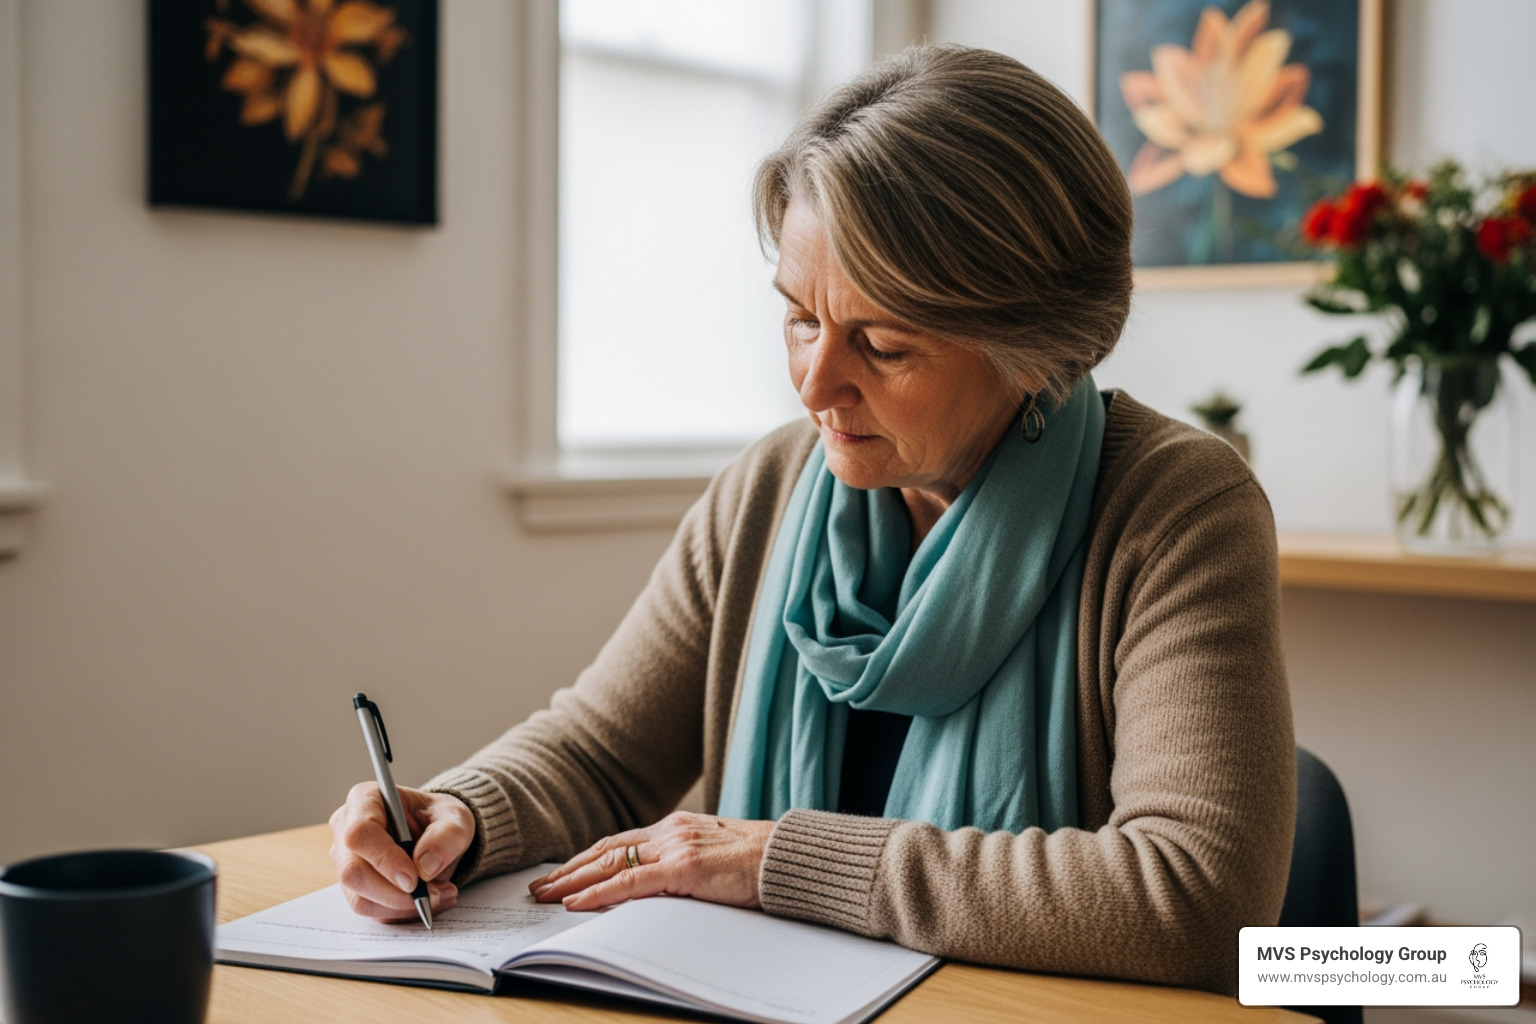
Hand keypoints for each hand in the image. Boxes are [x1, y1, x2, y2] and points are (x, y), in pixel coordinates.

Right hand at [328, 782, 474, 921]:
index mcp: (365, 800)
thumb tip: (425, 866)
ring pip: (360, 898)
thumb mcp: (456, 818)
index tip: (414, 878)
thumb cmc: (439, 819)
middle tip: (434, 893)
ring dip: (403, 906)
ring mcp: (346, 861)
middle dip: (395, 892)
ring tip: (441, 895)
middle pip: (353, 872)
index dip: (384, 859)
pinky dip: (402, 912)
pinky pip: (371, 910)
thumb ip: (446, 836)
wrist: (438, 835)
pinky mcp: (355, 887)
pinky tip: (429, 901)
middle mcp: (346, 830)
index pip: (360, 833)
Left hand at [529, 811, 774, 911]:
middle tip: (539, 887)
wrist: (787, 858)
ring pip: (609, 863)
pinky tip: (576, 902)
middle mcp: (669, 831)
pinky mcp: (682, 868)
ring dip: (572, 881)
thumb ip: (685, 864)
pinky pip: (629, 882)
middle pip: (606, 849)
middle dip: (569, 869)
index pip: (620, 842)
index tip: (565, 872)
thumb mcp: (713, 857)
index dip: (588, 858)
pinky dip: (598, 892)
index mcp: (676, 827)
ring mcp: (674, 847)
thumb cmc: (758, 863)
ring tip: (546, 896)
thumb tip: (660, 887)